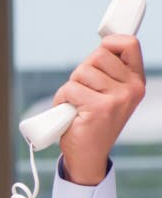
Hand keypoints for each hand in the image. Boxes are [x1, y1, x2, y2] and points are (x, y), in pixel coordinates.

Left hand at [54, 34, 145, 184]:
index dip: (109, 42)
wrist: (88, 156)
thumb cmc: (92, 122)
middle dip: (82, 71)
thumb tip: (104, 41)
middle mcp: (131, 89)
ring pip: (81, 72)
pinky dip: (62, 100)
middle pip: (97, 55)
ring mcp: (117, 98)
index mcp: (136, 81)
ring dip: (70, 88)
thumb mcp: (107, 93)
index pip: (128, 44)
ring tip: (77, 105)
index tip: (100, 48)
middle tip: (83, 92)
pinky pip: (70, 89)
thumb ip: (106, 71)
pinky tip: (70, 113)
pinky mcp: (99, 108)